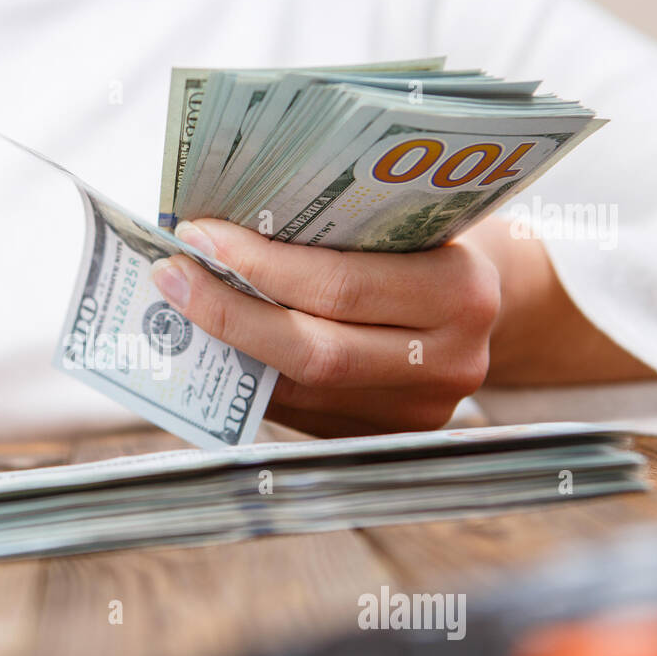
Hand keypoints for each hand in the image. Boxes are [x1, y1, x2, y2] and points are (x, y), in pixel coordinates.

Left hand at [151, 217, 656, 436]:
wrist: (484, 300)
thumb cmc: (430, 240)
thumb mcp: (405, 217)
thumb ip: (338, 226)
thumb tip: (219, 228)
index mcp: (463, 293)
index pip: (342, 286)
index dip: (260, 265)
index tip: (197, 235)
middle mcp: (450, 363)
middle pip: (314, 350)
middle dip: (229, 312)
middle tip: (172, 275)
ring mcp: (419, 413)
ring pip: (300, 387)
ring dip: (228, 346)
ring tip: (180, 304)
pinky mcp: (386, 438)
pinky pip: (300, 409)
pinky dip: (250, 374)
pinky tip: (214, 341)